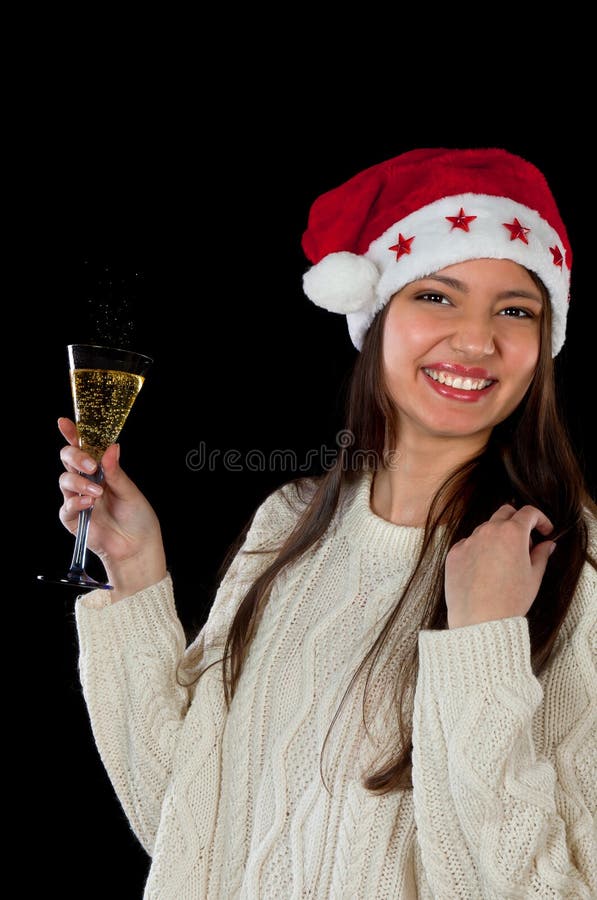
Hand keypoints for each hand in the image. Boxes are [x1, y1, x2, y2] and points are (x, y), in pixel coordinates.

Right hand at [58, 417, 167, 598]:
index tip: (65, 423)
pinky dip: (77, 502)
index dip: (72, 434)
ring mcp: (77, 499)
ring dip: (79, 482)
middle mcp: (86, 481)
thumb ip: (116, 472)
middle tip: (89, 464)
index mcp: (101, 470)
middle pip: (68, 459)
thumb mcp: (130, 491)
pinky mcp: (72, 518)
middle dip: (75, 456)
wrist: (137, 546)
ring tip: (97, 492)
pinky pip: (67, 506)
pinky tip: (90, 503)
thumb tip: (111, 447)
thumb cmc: (137, 517)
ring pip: (65, 480)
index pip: (83, 448)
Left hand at [444, 504, 555, 628]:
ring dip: (497, 536)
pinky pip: (468, 544)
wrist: (480, 621)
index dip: (540, 519)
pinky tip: (485, 569)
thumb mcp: (534, 577)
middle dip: (518, 521)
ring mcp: (468, 541)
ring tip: (504, 560)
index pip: (528, 513)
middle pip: (504, 513)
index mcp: (511, 533)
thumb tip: (547, 544)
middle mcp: (487, 531)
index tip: (545, 531)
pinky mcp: (453, 554)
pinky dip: (479, 549)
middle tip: (525, 541)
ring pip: (485, 528)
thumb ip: (541, 555)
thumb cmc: (511, 600)